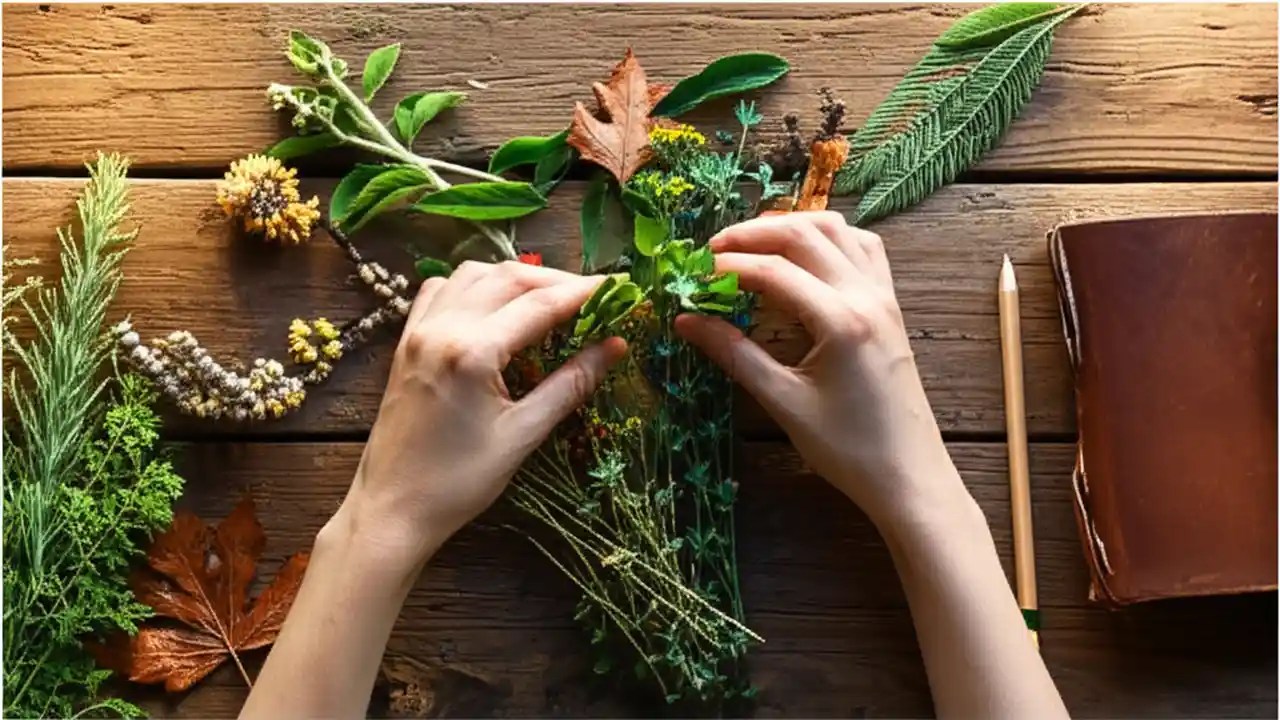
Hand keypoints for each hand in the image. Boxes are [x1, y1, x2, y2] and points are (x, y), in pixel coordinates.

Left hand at [330, 261, 625, 568]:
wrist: (391, 509)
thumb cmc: (458, 482)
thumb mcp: (523, 435)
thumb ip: (571, 384)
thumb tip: (615, 347)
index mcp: (472, 352)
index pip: (541, 303)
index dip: (586, 292)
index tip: (621, 287)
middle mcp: (442, 328)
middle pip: (509, 277)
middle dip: (556, 280)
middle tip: (595, 295)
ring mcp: (418, 331)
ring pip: (473, 274)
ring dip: (516, 277)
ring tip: (550, 297)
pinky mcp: (406, 342)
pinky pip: (441, 291)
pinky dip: (475, 285)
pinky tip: (495, 305)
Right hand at [676, 211, 965, 529]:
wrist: (910, 476)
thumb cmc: (848, 450)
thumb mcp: (784, 403)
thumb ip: (735, 354)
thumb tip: (686, 321)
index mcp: (842, 321)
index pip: (773, 271)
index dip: (726, 267)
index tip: (690, 274)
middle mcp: (867, 296)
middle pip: (804, 234)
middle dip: (752, 234)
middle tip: (711, 251)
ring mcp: (884, 296)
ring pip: (836, 230)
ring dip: (790, 227)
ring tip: (750, 245)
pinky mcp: (891, 306)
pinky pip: (861, 248)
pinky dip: (827, 238)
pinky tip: (802, 256)